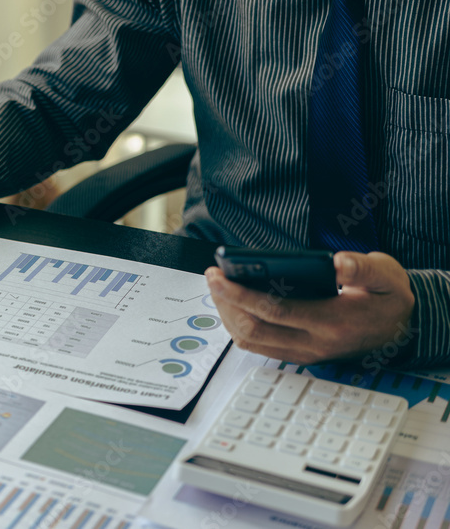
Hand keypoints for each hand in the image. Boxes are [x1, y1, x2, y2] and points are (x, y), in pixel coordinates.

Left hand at [205, 251, 414, 364]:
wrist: (404, 327)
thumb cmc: (388, 297)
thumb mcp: (387, 275)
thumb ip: (363, 267)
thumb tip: (338, 263)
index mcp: (333, 322)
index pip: (275, 310)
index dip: (240, 294)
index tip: (219, 276)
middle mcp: (315, 343)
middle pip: (254, 330)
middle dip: (226, 303)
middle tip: (212, 276)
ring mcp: (306, 352)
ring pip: (252, 342)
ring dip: (228, 316)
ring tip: (219, 287)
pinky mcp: (300, 354)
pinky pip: (260, 346)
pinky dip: (240, 325)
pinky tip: (234, 303)